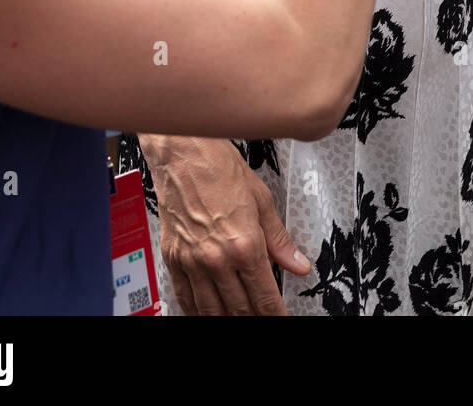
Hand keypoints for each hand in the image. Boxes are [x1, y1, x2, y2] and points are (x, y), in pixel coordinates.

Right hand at [138, 135, 310, 315]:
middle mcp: (217, 258)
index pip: (265, 297)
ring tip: (240, 317)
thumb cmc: (220, 168)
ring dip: (228, 319)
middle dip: (254, 318)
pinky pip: (185, 298)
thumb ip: (280, 240)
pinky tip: (208, 313)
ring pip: (212, 311)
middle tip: (263, 318)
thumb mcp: (262, 200)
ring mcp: (192, 261)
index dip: (276, 314)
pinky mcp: (173, 258)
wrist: (184, 153)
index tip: (281, 318)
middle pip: (239, 309)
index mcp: (244, 244)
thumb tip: (298, 263)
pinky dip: (198, 312)